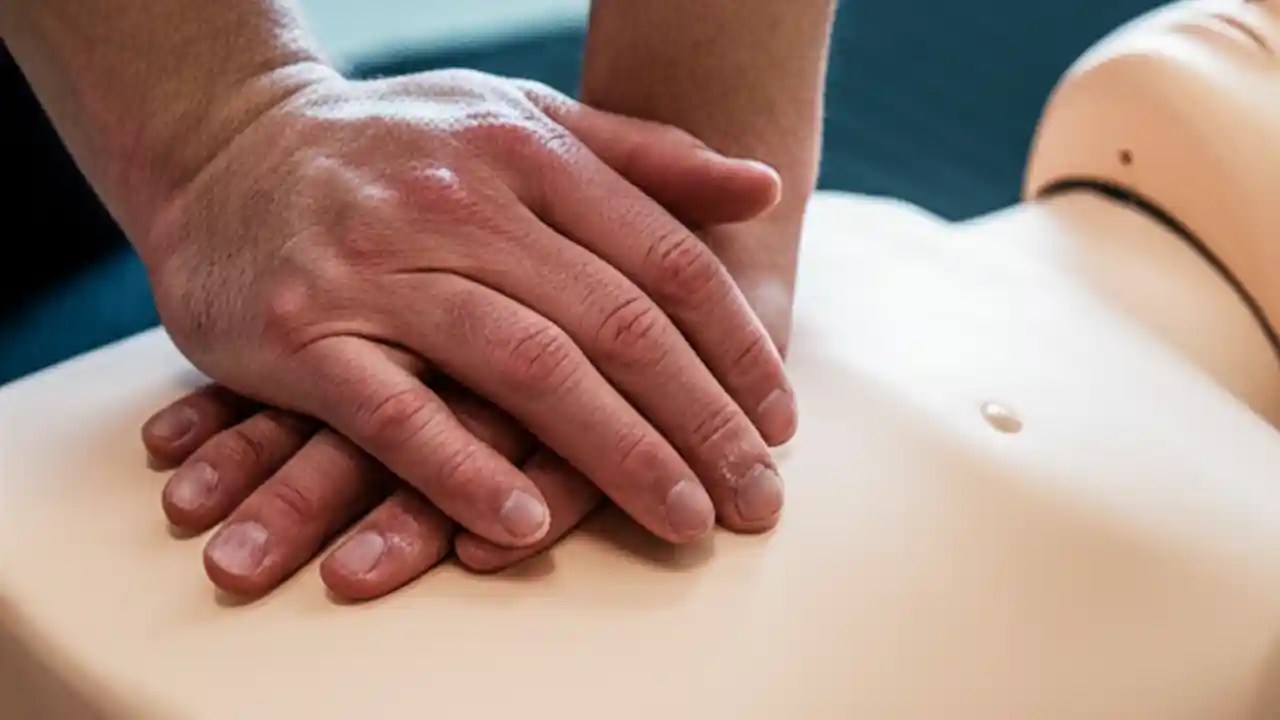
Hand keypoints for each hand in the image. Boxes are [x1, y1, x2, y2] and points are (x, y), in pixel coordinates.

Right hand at [144, 69, 797, 558]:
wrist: (227, 144)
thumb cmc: (398, 145)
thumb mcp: (522, 120)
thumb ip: (643, 157)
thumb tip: (762, 187)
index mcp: (530, 156)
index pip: (665, 261)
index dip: (735, 348)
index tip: (780, 421)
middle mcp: (462, 205)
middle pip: (613, 324)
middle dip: (701, 420)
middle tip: (756, 497)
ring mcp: (379, 268)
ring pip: (524, 367)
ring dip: (615, 454)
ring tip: (682, 519)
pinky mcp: (300, 332)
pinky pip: (395, 413)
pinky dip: (463, 471)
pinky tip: (529, 524)